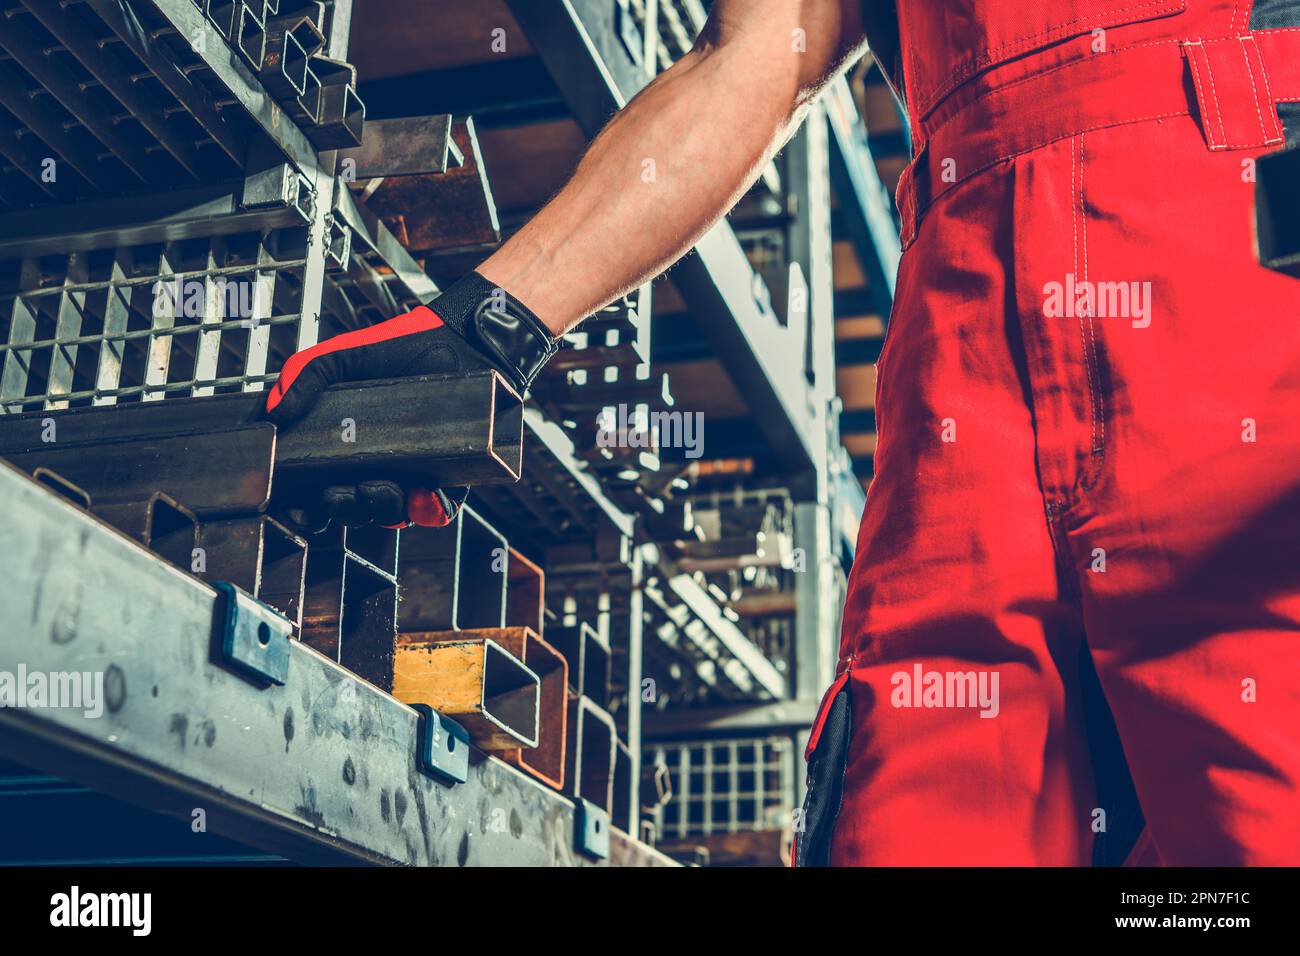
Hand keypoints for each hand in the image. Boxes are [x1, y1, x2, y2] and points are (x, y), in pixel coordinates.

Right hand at [264, 271, 556, 530]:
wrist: (455, 341)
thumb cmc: (396, 349)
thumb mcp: (339, 358)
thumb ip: (302, 376)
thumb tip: (271, 412)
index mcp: (344, 448)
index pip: (317, 490)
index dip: (304, 507)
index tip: (297, 508)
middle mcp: (376, 467)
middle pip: (352, 509)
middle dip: (343, 508)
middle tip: (339, 492)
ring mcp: (412, 474)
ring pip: (392, 514)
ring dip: (381, 509)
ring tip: (379, 486)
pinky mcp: (450, 475)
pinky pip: (439, 510)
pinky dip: (428, 511)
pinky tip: (421, 493)